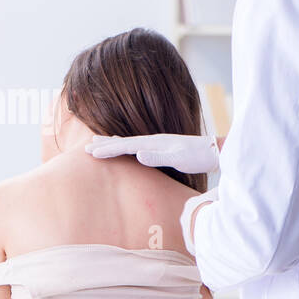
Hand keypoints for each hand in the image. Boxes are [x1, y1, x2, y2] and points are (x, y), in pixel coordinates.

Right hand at [85, 133, 221, 173]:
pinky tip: (123, 147)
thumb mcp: (178, 158)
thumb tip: (138, 154)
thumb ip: (158, 156)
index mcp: (153, 143)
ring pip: (127, 142)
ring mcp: (155, 143)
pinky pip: (135, 145)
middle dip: (104, 144)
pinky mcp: (159, 147)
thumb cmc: (197, 157)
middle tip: (85, 147)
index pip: (124, 145)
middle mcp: (152, 140)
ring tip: (96, 141)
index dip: (107, 149)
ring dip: (111, 142)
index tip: (91, 151)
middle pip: (122, 141)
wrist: (212, 151)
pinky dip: (123, 144)